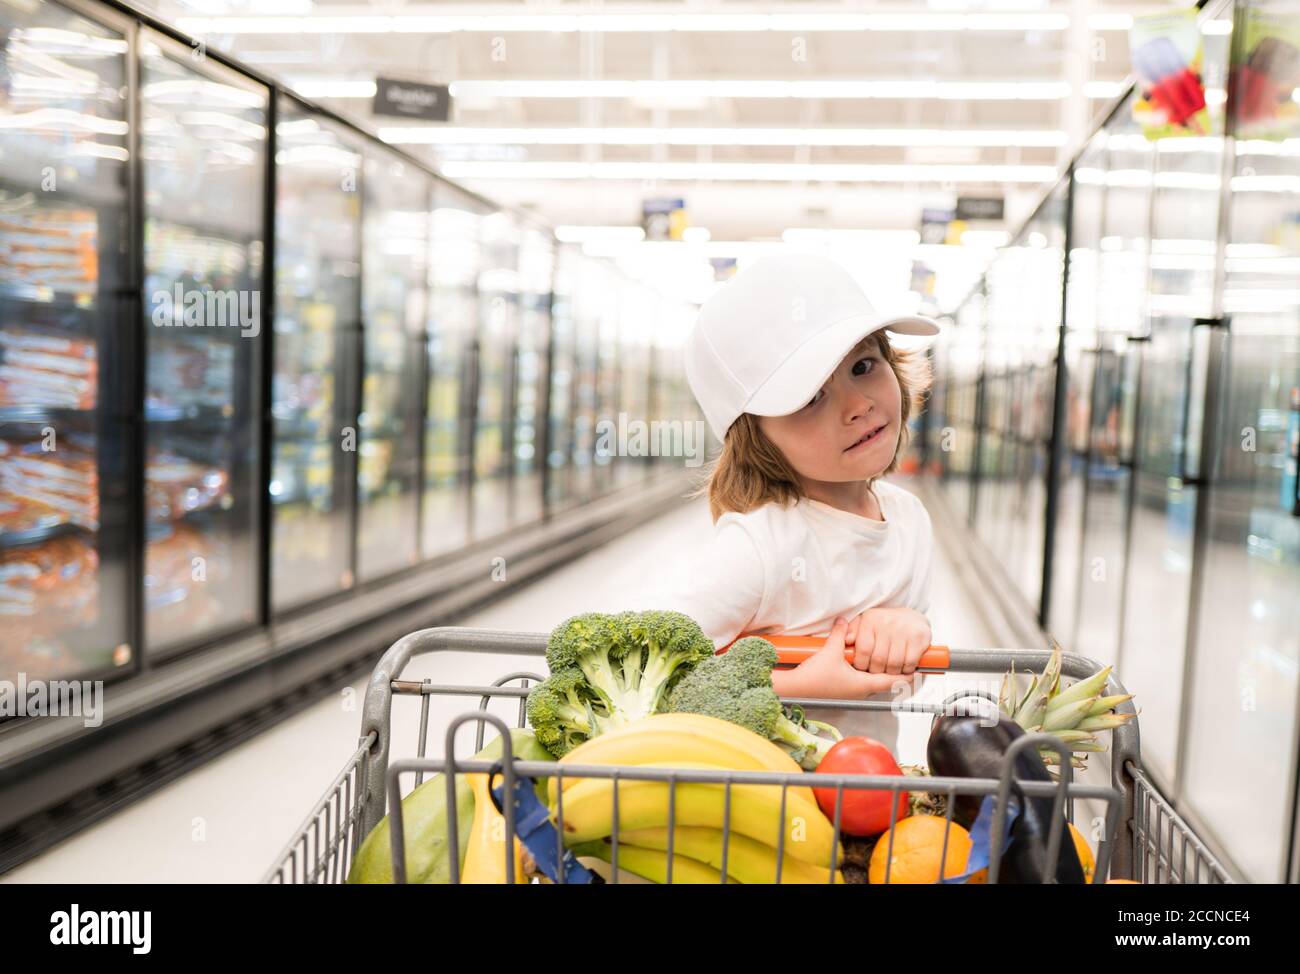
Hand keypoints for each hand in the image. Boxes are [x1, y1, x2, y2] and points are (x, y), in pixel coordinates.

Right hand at [771, 617, 911, 699]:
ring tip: (885, 660)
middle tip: (903, 660)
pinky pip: (860, 681)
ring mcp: (851, 693)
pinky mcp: (842, 691)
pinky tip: (859, 663)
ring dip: (878, 672)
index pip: (893, 682)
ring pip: (872, 682)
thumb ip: (839, 634)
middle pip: (884, 682)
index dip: (907, 676)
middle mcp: (860, 691)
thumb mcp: (829, 651)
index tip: (918, 670)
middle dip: (894, 671)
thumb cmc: (814, 677)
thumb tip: (843, 620)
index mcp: (863, 685)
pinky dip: (865, 673)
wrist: (795, 689)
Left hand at [844, 607, 931, 676]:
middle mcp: (887, 623)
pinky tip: (901, 668)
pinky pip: (909, 663)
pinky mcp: (918, 638)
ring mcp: (904, 631)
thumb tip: (846, 640)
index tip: (862, 669)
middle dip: (875, 671)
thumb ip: (852, 631)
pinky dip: (905, 670)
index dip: (862, 664)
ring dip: (890, 673)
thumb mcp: (864, 623)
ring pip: (894, 664)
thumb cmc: (883, 625)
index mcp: (870, 619)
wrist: (912, 619)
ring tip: (887, 672)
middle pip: (878, 660)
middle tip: (875, 673)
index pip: (863, 650)